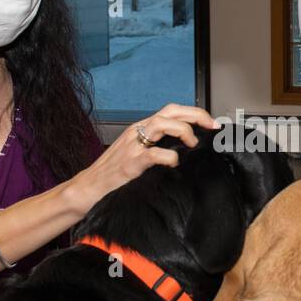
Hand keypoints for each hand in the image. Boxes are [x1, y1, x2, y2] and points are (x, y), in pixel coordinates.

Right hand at [65, 103, 217, 214]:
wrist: (89, 188)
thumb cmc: (113, 174)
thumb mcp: (138, 154)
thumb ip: (157, 147)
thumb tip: (184, 149)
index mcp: (141, 129)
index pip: (171, 111)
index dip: (194, 113)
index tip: (212, 123)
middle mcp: (137, 132)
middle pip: (170, 111)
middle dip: (195, 115)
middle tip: (212, 126)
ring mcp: (132, 146)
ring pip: (161, 124)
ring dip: (182, 130)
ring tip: (193, 143)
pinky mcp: (130, 163)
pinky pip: (153, 153)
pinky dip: (168, 156)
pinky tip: (174, 163)